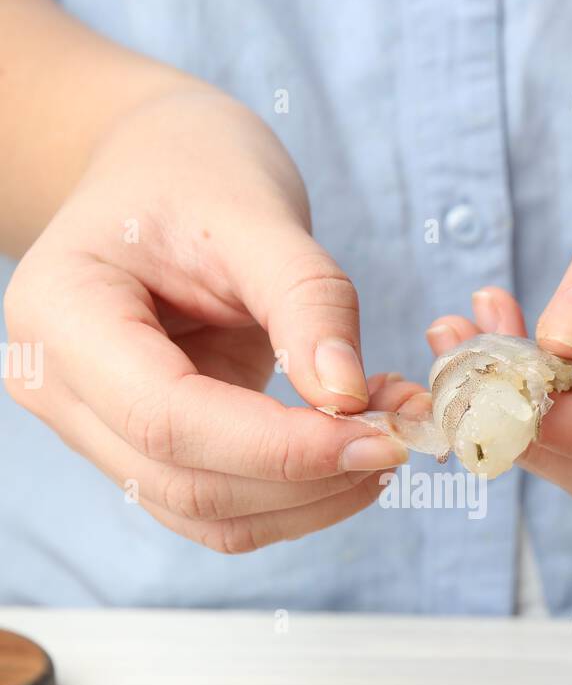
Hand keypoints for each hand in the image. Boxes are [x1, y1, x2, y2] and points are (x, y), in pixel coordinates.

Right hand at [4, 87, 414, 550]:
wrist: (158, 170)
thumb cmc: (194, 171)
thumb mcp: (256, 211)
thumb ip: (306, 301)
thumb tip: (346, 398)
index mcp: (60, 313)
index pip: (166, 419)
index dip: (278, 449)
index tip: (377, 438)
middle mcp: (59, 387)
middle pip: (185, 483)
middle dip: (305, 481)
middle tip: (398, 440)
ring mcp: (95, 429)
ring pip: (206, 514)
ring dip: (309, 500)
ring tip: (385, 438)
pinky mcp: (144, 450)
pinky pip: (222, 504)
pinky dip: (297, 492)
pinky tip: (352, 444)